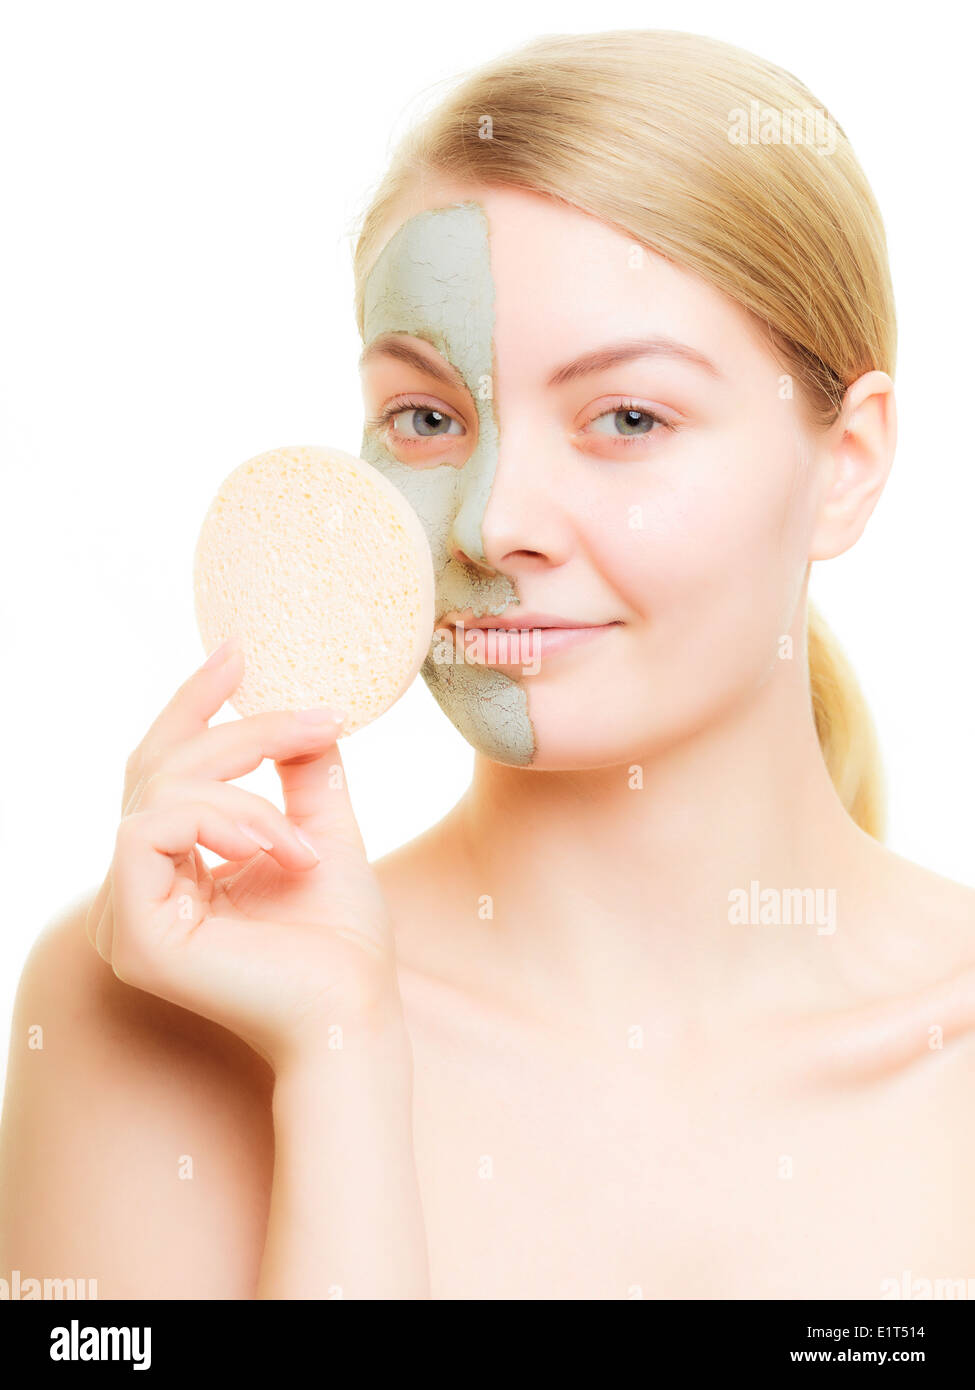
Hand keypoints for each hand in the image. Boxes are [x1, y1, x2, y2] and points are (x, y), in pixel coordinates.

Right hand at [86, 636, 404, 1071]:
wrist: (354, 1016)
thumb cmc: (342, 946)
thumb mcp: (322, 836)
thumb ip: (302, 780)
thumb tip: (308, 720)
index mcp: (170, 875)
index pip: (163, 773)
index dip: (193, 707)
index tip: (238, 653)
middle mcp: (134, 893)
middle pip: (159, 769)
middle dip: (242, 733)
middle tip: (316, 720)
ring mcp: (125, 915)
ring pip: (160, 790)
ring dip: (249, 793)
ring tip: (304, 839)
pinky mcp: (133, 931)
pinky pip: (153, 827)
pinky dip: (227, 822)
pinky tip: (280, 852)